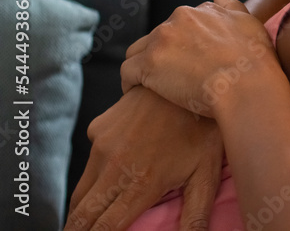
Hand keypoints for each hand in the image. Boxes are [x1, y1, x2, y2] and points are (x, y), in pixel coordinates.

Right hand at [64, 87, 222, 230]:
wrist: (193, 77)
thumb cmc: (205, 128)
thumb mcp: (208, 173)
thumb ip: (196, 214)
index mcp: (141, 184)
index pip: (103, 228)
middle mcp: (115, 167)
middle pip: (82, 214)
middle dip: (78, 230)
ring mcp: (103, 145)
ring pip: (81, 190)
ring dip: (82, 207)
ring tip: (89, 218)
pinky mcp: (99, 128)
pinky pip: (90, 160)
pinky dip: (95, 174)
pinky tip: (113, 174)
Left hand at [120, 0, 281, 117]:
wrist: (247, 86)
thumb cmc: (254, 61)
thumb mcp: (249, 24)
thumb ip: (232, 6)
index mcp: (202, 11)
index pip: (182, 24)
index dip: (184, 45)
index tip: (189, 62)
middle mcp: (179, 19)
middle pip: (159, 37)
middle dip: (163, 55)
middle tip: (174, 80)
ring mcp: (162, 40)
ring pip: (139, 51)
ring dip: (143, 66)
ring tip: (152, 88)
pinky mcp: (148, 64)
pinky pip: (127, 72)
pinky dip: (130, 83)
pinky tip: (139, 95)